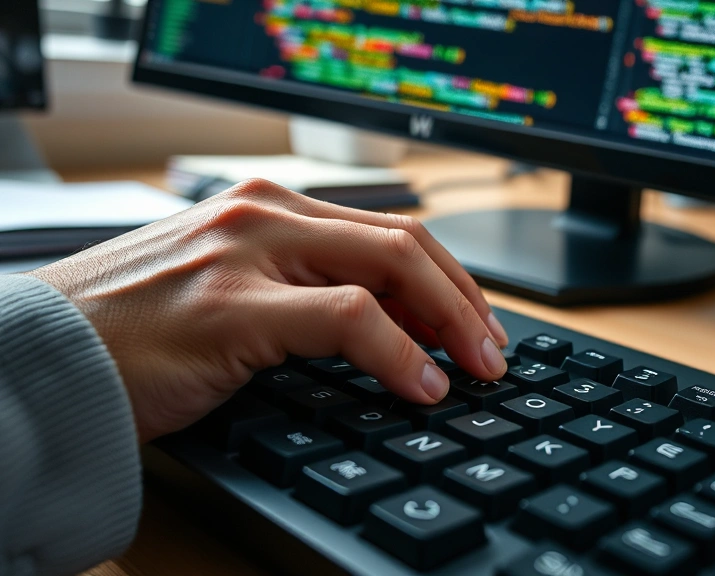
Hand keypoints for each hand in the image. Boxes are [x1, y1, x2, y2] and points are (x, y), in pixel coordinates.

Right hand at [27, 180, 508, 442]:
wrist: (46, 358)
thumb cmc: (138, 333)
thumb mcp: (232, 293)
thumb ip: (303, 292)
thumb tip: (391, 328)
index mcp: (269, 209)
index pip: (390, 232)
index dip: (449, 281)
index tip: (477, 326)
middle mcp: (265, 215)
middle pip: (404, 243)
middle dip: (464, 300)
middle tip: (494, 351)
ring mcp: (248, 252)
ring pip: (389, 266)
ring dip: (450, 319)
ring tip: (477, 369)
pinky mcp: (231, 304)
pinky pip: (346, 317)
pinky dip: (398, 351)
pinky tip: (422, 384)